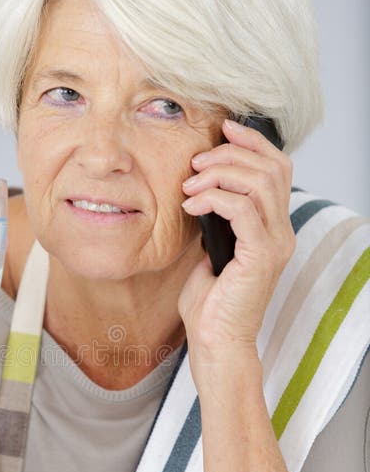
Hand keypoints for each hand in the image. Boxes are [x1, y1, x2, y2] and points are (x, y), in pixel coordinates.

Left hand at [177, 117, 294, 370]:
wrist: (215, 342)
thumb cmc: (210, 304)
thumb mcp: (209, 251)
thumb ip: (213, 220)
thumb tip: (198, 190)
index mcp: (272, 229)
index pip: (277, 168)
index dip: (253, 143)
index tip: (223, 130)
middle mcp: (281, 233)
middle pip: (272, 168)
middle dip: (231, 155)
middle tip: (196, 164)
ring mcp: (274, 244)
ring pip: (259, 183)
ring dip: (220, 174)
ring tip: (190, 186)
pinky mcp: (260, 256)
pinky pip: (243, 209)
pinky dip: (214, 199)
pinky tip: (191, 207)